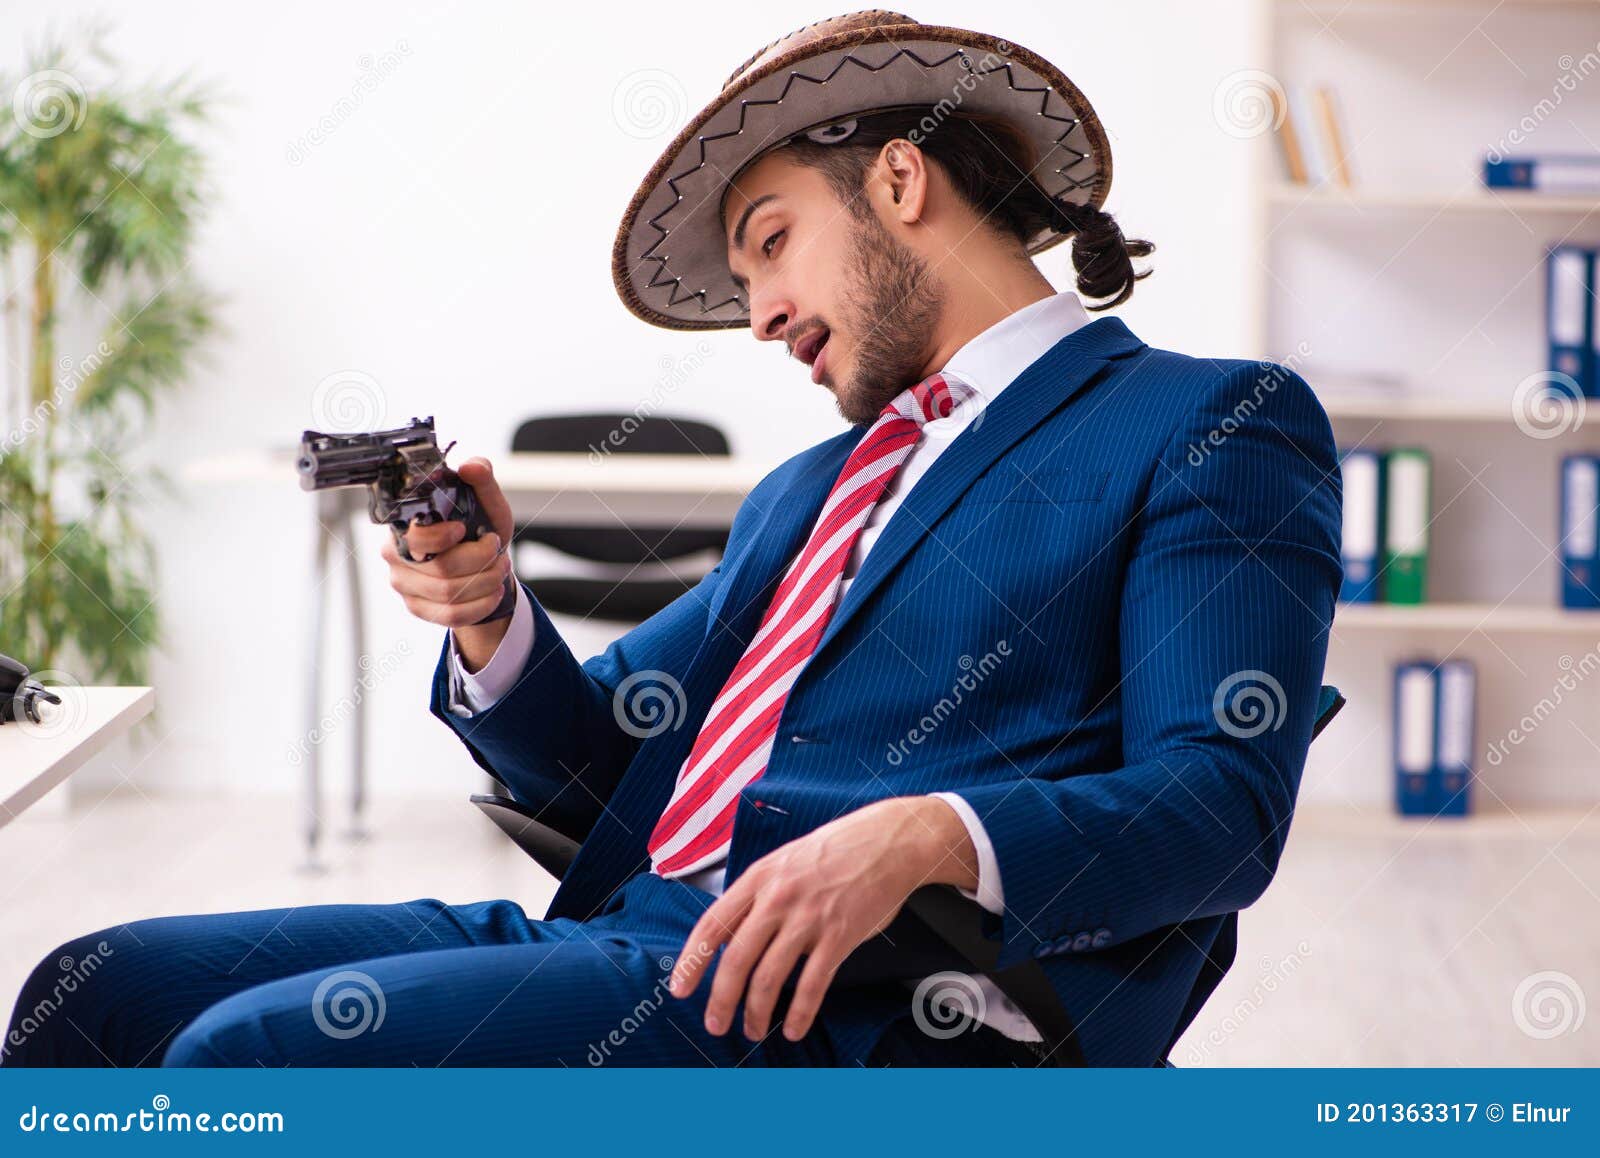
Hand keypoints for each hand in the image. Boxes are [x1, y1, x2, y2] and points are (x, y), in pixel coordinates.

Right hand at [380, 457, 514, 667]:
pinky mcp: (417, 608)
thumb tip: (470, 467)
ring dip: (486, 581)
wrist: (483, 564)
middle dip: (480, 560)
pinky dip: (481, 604)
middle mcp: (396, 554)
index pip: (412, 536)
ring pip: (449, 593)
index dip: (440, 537)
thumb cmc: (478, 529)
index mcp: (405, 522)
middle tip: (497, 551)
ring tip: (500, 569)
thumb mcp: (487, 501)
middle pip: (440, 568)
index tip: (463, 529)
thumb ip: (481, 478)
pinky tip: (493, 592)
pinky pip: (451, 615)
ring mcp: (404, 584)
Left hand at [668, 795, 978, 1042]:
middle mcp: (778, 898)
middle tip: (715, 1024)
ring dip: (756, 1012)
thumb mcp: (783, 860)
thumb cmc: (834, 852)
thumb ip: (758, 894)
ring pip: (769, 977)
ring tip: (752, 1030)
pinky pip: (812, 984)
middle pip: (736, 959)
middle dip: (720, 999)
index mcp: (758, 877)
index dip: (692, 961)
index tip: (680, 989)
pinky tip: (793, 1028)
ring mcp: (809, 918)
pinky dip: (799, 1013)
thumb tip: (731, 934)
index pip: (712, 924)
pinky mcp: (839, 935)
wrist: (886, 842)